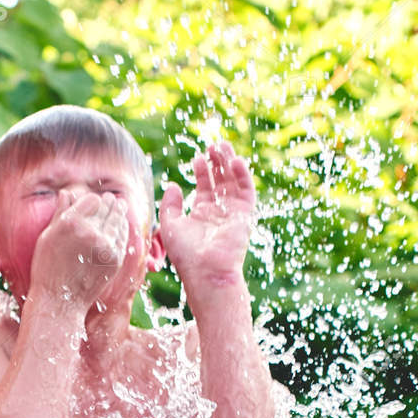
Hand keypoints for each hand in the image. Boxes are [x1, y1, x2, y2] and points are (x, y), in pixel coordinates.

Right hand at [30, 189, 128, 308]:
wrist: (60, 300)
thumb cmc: (47, 268)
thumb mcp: (47, 237)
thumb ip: (60, 213)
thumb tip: (68, 193)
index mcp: (71, 223)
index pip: (92, 199)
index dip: (94, 199)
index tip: (94, 201)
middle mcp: (90, 232)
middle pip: (107, 208)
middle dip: (109, 203)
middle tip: (112, 198)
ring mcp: (105, 247)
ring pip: (118, 221)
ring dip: (119, 212)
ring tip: (120, 205)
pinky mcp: (115, 260)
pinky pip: (123, 238)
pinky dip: (123, 229)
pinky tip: (122, 224)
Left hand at [159, 140, 255, 287]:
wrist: (206, 272)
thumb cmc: (187, 254)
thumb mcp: (170, 226)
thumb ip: (170, 205)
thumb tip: (173, 185)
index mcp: (202, 214)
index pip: (205, 187)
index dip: (202, 171)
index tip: (197, 157)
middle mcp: (219, 212)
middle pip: (220, 181)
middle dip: (217, 162)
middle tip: (213, 145)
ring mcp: (233, 213)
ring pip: (234, 182)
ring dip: (229, 163)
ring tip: (222, 146)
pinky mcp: (245, 215)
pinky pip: (247, 191)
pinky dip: (243, 175)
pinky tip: (235, 160)